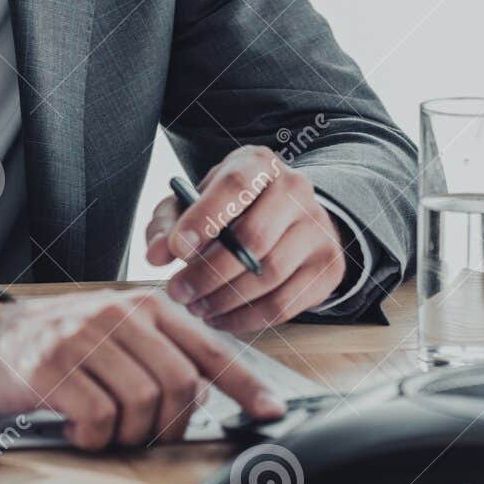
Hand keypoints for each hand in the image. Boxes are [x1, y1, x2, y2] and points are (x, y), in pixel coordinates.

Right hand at [0, 288, 285, 449]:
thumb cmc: (59, 342)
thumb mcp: (118, 334)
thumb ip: (162, 356)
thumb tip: (207, 397)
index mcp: (147, 306)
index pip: (211, 350)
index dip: (247, 387)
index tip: (271, 413)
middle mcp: (122, 313)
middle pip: (181, 386)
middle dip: (170, 425)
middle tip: (143, 433)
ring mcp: (88, 335)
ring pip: (143, 404)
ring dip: (126, 434)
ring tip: (102, 428)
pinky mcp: (54, 363)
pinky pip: (99, 418)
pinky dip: (92, 438)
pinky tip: (76, 429)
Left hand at [144, 145, 347, 331]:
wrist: (288, 219)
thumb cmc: (230, 210)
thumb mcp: (194, 204)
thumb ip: (167, 225)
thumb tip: (155, 255)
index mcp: (260, 164)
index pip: (236, 185)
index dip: (203, 219)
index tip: (175, 251)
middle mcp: (296, 190)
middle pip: (253, 238)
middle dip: (208, 272)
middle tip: (178, 292)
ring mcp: (318, 229)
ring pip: (269, 276)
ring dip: (225, 300)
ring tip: (196, 307)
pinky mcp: (328, 267)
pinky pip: (285, 304)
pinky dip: (246, 319)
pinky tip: (221, 318)